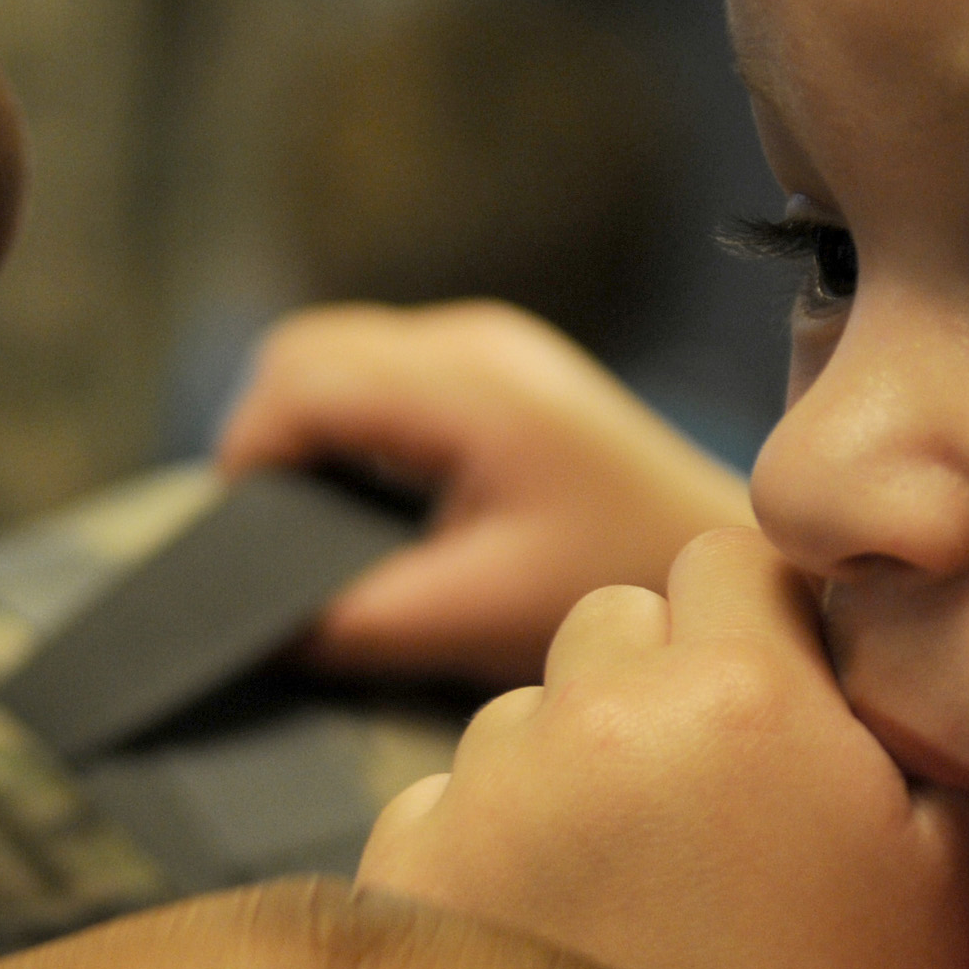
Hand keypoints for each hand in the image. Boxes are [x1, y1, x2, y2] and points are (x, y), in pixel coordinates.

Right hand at [215, 303, 749, 689]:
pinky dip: (348, 423)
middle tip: (261, 538)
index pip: (299, 383)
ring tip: (305, 523)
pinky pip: (382, 368)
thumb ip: (354, 621)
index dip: (245, 457)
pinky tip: (367, 499)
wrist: (735, 561)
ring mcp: (489, 342)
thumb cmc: (618, 586)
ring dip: (303, 426)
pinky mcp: (499, 364)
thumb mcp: (473, 615)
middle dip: (263, 436)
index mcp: (467, 388)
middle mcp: (473, 340)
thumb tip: (256, 628)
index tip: (233, 544)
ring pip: (335, 350)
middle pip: (303, 349)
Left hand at [356, 531, 968, 968]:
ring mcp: (488, 788)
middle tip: (702, 798)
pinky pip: (448, 793)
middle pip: (616, 614)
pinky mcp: (410, 857)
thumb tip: (920, 632)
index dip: (763, 623)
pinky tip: (554, 931)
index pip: (732, 556)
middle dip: (657, 678)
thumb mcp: (944, 866)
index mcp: (741, 693)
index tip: (779, 701)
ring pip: (525, 706)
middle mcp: (597, 718)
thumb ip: (928, 719)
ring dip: (568, 760)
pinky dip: (490, 841)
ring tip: (629, 890)